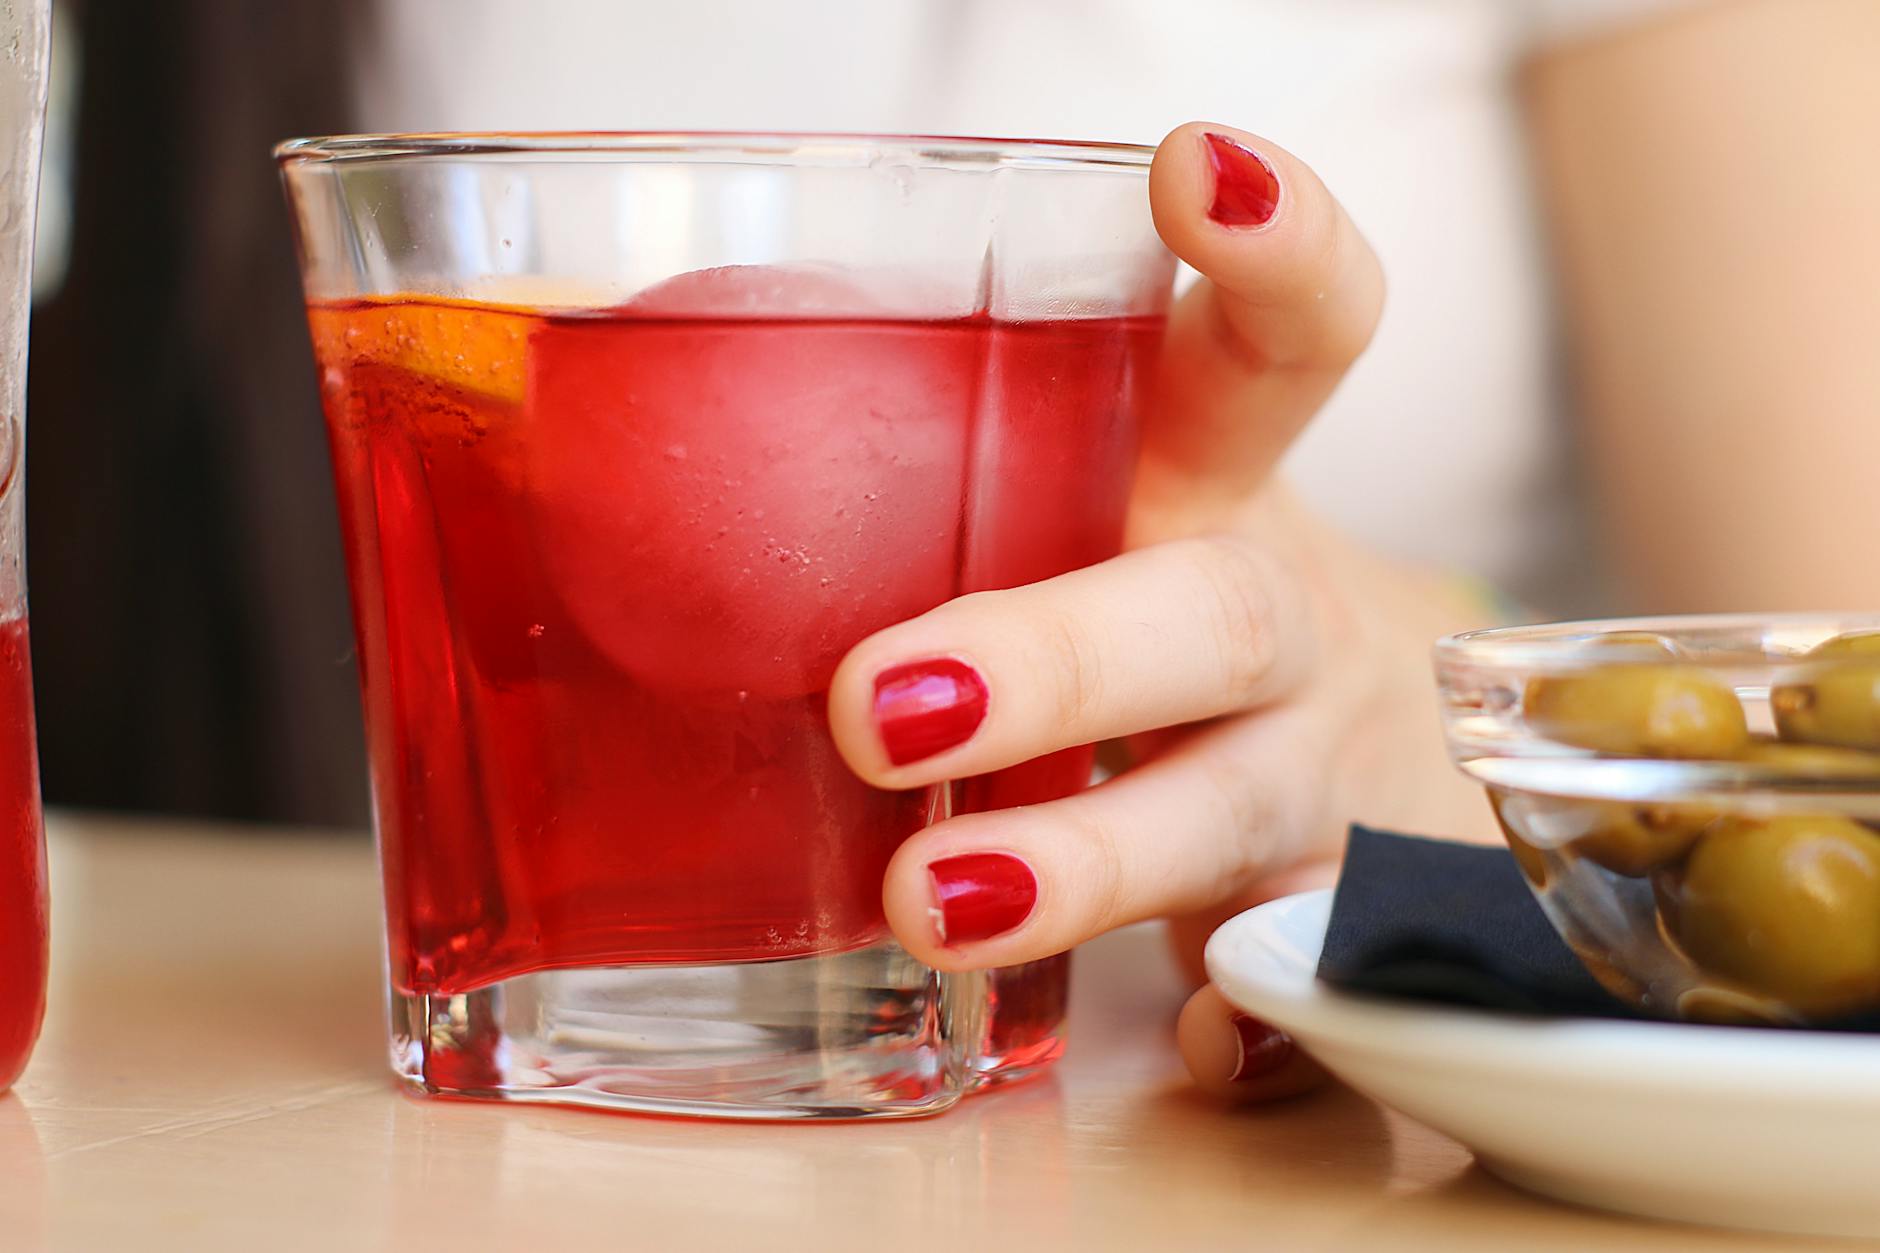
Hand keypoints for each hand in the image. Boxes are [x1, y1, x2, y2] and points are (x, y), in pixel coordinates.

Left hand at [826, 123, 1497, 1100]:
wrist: (1357, 747)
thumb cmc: (1146, 594)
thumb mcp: (1069, 500)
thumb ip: (905, 470)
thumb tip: (563, 422)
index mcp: (1208, 477)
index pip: (1282, 338)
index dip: (1271, 250)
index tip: (1192, 170)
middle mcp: (1272, 612)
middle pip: (1221, 606)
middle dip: (1061, 653)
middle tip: (882, 703)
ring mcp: (1309, 766)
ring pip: (1237, 803)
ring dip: (1092, 859)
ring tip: (938, 900)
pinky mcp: (1320, 905)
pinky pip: (1293, 970)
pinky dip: (1241, 1015)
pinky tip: (1186, 1050)